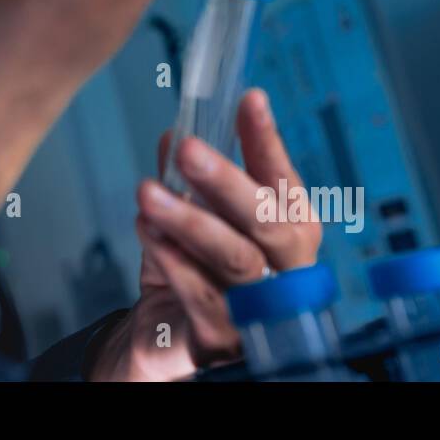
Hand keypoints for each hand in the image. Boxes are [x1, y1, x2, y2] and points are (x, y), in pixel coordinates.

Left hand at [89, 89, 321, 380]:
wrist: (169, 333)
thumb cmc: (196, 267)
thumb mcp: (192, 214)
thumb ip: (189, 177)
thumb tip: (175, 134)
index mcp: (291, 229)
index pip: (282, 179)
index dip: (266, 140)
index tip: (250, 100)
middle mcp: (288, 268)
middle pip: (265, 222)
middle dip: (226, 181)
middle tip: (187, 148)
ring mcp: (262, 308)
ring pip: (234, 258)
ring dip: (189, 220)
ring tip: (148, 192)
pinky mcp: (225, 339)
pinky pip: (200, 295)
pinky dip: (172, 259)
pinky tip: (148, 231)